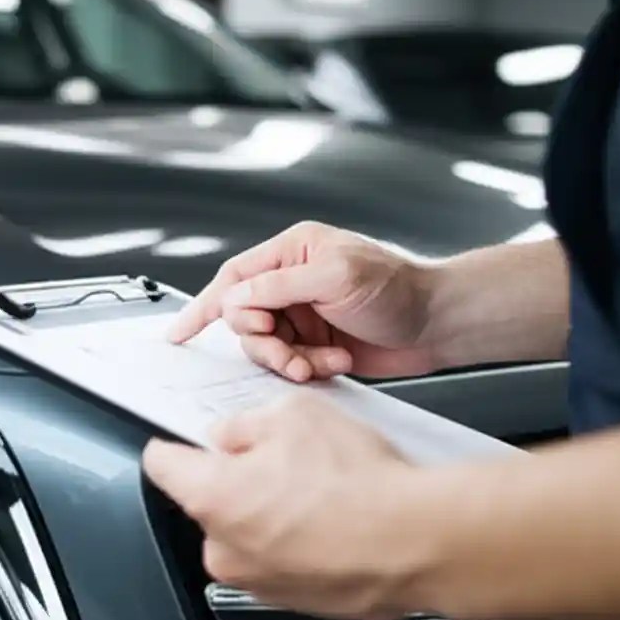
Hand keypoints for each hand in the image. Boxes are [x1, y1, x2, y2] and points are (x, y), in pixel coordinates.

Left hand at [143, 393, 428, 619]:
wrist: (418, 541)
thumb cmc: (359, 481)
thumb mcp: (293, 413)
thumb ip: (244, 423)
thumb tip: (231, 435)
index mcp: (210, 496)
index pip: (161, 464)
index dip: (175, 442)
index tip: (185, 438)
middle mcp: (224, 548)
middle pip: (209, 501)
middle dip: (238, 478)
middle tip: (284, 458)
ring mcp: (257, 581)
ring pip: (247, 532)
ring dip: (271, 511)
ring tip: (320, 490)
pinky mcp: (290, 599)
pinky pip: (280, 558)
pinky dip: (298, 539)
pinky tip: (334, 518)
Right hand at [167, 222, 438, 380]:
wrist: (439, 324)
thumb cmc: (399, 288)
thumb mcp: (334, 276)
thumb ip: (278, 286)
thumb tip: (234, 299)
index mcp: (291, 252)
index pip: (234, 278)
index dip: (204, 306)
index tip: (180, 333)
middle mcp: (292, 282)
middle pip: (245, 319)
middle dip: (263, 342)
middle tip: (288, 354)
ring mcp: (304, 315)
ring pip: (266, 346)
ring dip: (287, 360)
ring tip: (316, 363)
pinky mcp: (316, 344)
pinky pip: (291, 363)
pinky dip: (310, 368)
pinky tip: (336, 361)